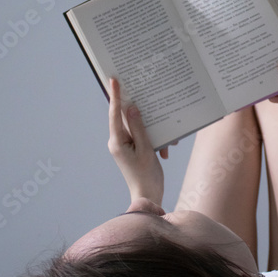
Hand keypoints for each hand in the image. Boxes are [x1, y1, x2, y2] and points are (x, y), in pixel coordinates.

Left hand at [107, 78, 167, 205]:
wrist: (148, 196)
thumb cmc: (146, 175)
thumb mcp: (146, 149)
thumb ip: (139, 127)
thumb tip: (131, 108)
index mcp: (117, 141)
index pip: (114, 114)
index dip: (115, 95)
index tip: (114, 80)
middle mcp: (118, 142)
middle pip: (126, 119)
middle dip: (139, 112)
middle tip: (142, 92)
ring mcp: (125, 146)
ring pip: (137, 128)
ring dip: (151, 131)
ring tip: (162, 143)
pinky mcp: (133, 150)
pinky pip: (142, 137)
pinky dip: (154, 140)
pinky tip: (163, 151)